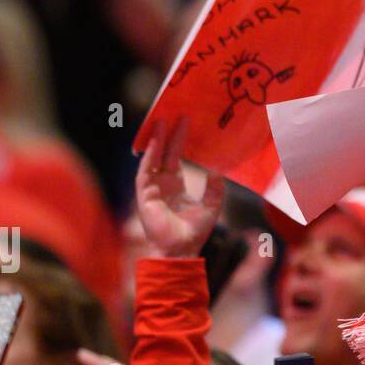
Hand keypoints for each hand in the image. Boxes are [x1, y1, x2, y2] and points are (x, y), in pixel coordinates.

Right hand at [136, 116, 224, 259]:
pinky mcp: (144, 196)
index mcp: (175, 186)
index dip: (179, 140)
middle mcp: (162, 185)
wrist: (182, 250)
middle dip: (169, 134)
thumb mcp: (211, 206)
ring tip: (162, 121)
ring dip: (156, 141)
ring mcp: (151, 189)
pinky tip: (153, 143)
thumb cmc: (195, 232)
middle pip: (164, 154)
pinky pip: (145, 172)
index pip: (176, 157)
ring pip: (152, 159)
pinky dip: (148, 156)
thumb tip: (220, 171)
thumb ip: (214, 188)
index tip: (185, 122)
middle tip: (176, 114)